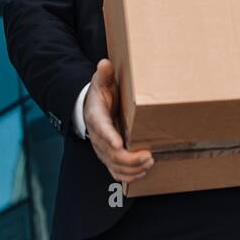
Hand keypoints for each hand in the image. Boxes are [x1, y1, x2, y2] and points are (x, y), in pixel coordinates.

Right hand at [84, 58, 153, 183]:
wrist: (89, 107)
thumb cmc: (99, 94)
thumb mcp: (100, 81)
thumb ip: (103, 74)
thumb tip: (104, 64)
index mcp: (96, 117)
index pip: (101, 129)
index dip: (109, 138)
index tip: (120, 144)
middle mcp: (97, 137)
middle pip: (110, 153)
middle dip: (129, 158)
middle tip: (148, 156)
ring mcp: (102, 149)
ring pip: (114, 165)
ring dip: (131, 168)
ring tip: (149, 163)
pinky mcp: (107, 156)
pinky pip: (115, 171)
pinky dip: (127, 175)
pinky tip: (141, 172)